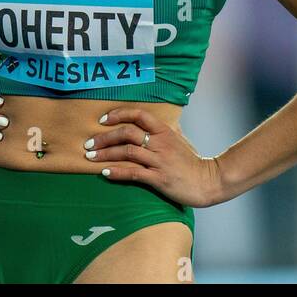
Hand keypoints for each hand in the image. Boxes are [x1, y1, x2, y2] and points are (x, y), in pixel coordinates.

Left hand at [86, 108, 224, 207]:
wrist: (208, 181)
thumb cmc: (192, 161)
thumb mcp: (181, 140)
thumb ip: (166, 130)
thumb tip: (152, 121)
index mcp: (165, 131)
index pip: (139, 115)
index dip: (119, 114)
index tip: (102, 120)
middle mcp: (160, 143)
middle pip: (128, 133)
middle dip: (104, 137)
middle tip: (88, 143)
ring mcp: (159, 161)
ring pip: (127, 152)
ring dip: (105, 154)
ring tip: (90, 157)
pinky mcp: (159, 179)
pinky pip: (133, 173)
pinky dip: (117, 171)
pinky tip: (105, 172)